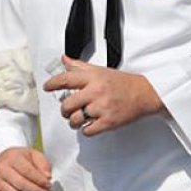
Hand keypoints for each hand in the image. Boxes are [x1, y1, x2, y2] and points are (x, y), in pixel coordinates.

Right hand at [0, 147, 51, 190]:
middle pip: (22, 185)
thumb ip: (43, 165)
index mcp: (13, 158)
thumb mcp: (34, 155)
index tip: (48, 185)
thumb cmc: (20, 158)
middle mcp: (3, 169)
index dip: (40, 181)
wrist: (5, 159)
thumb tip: (47, 177)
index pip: (28, 172)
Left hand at [42, 56, 163, 136]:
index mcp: (93, 78)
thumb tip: (64, 60)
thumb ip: (80, 66)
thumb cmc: (122, 82)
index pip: (66, 79)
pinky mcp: (108, 122)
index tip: (46, 87)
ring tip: (77, 119)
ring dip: (73, 122)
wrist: (144, 94)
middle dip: (64, 109)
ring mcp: (102, 108)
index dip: (53, 83)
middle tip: (66, 110)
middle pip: (68, 104)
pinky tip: (89, 125)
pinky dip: (85, 130)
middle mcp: (96, 92)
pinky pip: (88, 131)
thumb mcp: (100, 70)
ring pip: (76, 119)